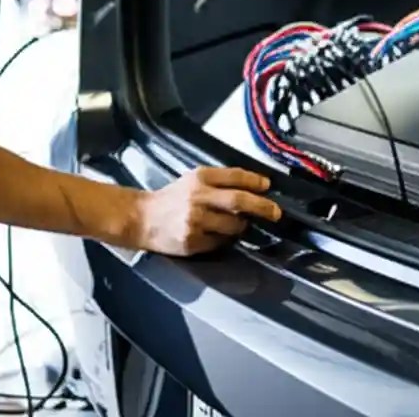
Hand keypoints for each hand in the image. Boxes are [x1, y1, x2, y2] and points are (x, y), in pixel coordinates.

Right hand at [135, 167, 281, 255]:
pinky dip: (226, 239)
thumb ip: (221, 181)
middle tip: (276, 213)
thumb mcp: (193, 180)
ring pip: (233, 226)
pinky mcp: (192, 241)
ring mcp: (195, 221)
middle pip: (239, 201)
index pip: (235, 176)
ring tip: (241, 225)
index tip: (268, 186)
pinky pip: (221, 242)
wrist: (142, 218)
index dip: (255, 181)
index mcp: (200, 178)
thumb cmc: (172, 198)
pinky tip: (220, 235)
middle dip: (262, 207)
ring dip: (243, 227)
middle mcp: (198, 197)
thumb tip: (256, 187)